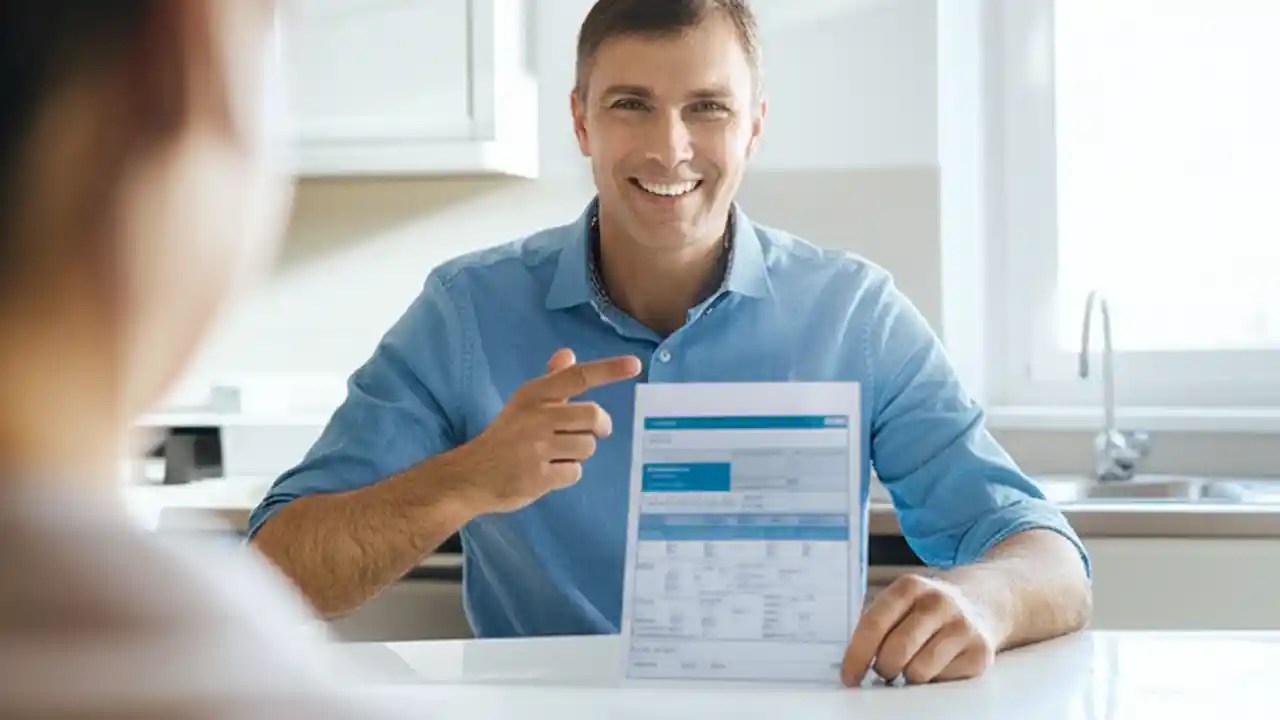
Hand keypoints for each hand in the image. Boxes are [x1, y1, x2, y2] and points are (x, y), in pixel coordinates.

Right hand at [447, 348, 640, 514]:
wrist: (470, 475)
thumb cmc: (505, 436)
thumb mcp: (523, 403)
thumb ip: (550, 381)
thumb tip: (568, 355)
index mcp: (534, 394)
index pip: (578, 377)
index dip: (609, 370)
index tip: (636, 364)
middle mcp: (536, 417)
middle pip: (593, 417)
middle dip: (599, 427)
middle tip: (593, 432)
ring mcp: (537, 448)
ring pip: (587, 447)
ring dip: (578, 453)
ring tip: (556, 455)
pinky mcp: (538, 477)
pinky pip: (574, 472)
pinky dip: (566, 474)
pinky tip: (547, 472)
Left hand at [841, 574, 1000, 685]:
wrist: (981, 601)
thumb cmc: (928, 609)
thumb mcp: (902, 602)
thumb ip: (878, 625)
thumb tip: (852, 662)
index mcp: (910, 587)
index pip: (874, 624)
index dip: (857, 655)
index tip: (849, 676)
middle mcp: (937, 603)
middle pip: (895, 651)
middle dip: (883, 668)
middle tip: (884, 670)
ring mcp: (962, 626)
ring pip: (918, 671)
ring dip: (908, 676)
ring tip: (911, 664)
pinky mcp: (980, 652)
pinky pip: (942, 681)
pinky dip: (933, 679)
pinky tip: (937, 664)